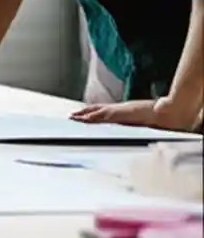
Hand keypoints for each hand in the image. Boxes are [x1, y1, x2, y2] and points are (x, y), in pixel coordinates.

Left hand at [71, 98, 198, 131]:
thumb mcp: (143, 121)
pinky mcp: (119, 114)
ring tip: (73, 118)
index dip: (93, 113)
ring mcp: (118, 111)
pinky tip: (83, 119)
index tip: (83, 115)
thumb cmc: (157, 117)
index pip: (104, 111)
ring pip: (97, 112)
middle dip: (85, 113)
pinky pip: (102, 116)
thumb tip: (135, 128)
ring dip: (84, 115)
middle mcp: (119, 109)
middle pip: (97, 109)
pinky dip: (92, 117)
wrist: (165, 112)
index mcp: (123, 111)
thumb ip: (135, 124)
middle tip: (72, 116)